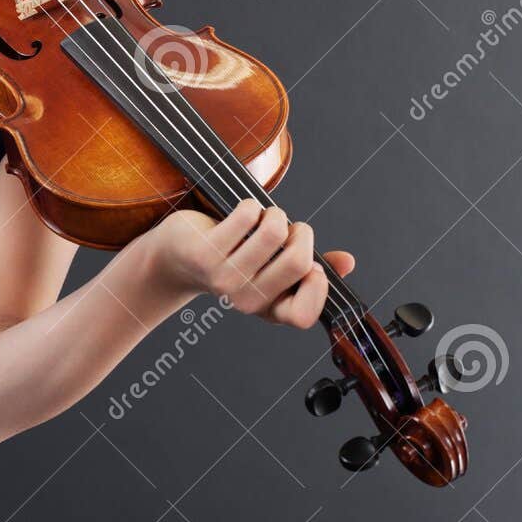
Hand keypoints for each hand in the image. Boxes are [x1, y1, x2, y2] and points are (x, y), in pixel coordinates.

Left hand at [140, 198, 355, 327]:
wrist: (174, 258)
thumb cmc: (231, 257)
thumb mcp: (272, 268)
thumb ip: (311, 267)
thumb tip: (347, 263)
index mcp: (269, 309)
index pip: (304, 316)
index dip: (318, 286)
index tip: (312, 266)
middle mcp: (247, 300)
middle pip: (299, 262)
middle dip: (301, 233)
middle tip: (287, 228)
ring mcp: (224, 278)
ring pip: (274, 234)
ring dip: (275, 214)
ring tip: (262, 217)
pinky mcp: (205, 252)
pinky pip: (247, 215)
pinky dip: (251, 205)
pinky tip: (241, 212)